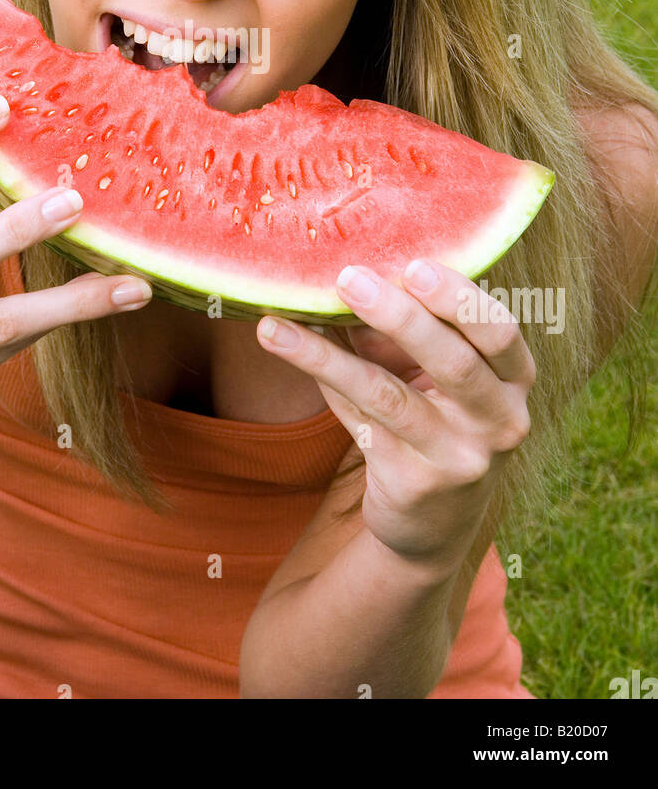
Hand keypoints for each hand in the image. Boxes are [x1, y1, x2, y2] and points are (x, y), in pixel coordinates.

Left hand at [256, 260, 535, 572]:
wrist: (437, 525)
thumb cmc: (437, 419)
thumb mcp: (438, 376)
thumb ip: (407, 333)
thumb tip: (348, 278)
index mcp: (514, 381)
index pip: (498, 332)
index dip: (458, 298)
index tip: (412, 265)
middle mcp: (498, 422)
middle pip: (452, 362)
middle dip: (399, 317)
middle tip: (348, 279)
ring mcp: (457, 458)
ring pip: (387, 397)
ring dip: (326, 357)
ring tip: (275, 326)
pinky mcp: (412, 484)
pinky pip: (357, 423)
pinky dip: (322, 383)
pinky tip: (285, 351)